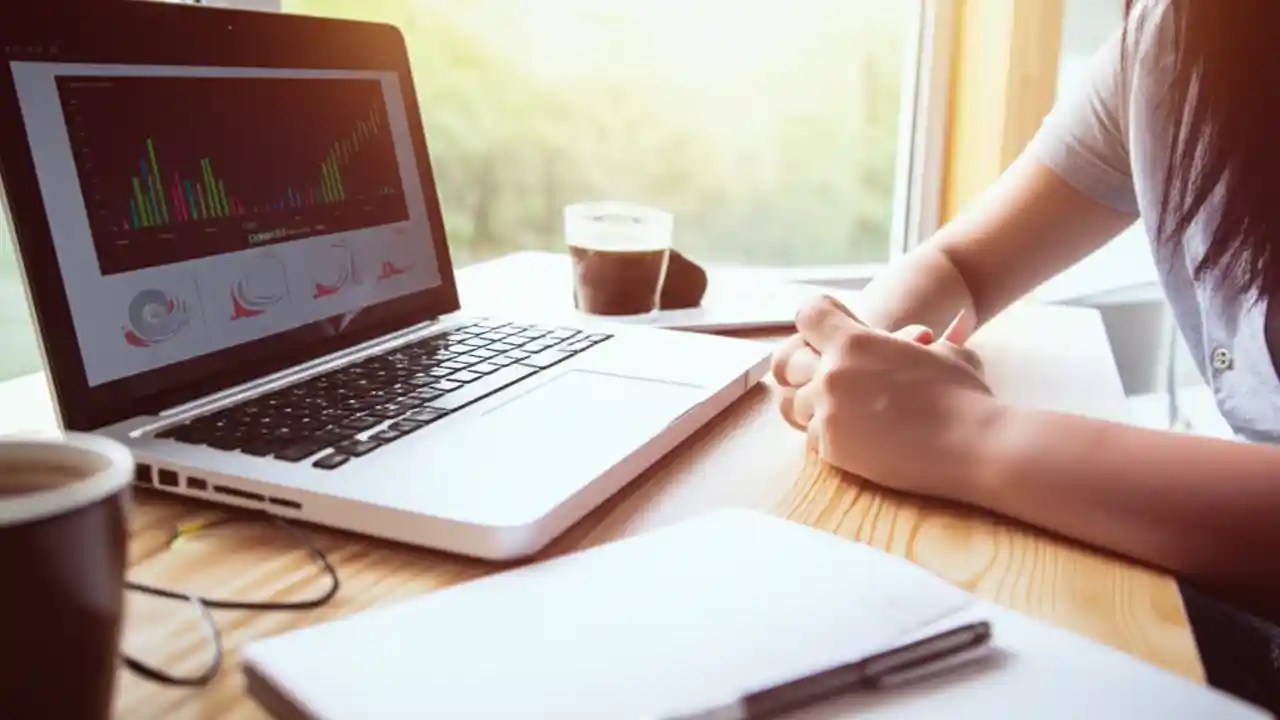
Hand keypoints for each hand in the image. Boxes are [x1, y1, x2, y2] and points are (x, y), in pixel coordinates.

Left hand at [778, 296, 1002, 500]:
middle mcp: (831, 375)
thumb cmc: (965, 395)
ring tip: (842, 410)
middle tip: (821, 374)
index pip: (808, 315)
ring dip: (815, 406)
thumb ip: (920, 342)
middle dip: (803, 366)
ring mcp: (828, 413)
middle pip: (787, 363)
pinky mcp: (833, 448)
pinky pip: (812, 438)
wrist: (973, 445)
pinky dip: (829, 437)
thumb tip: (942, 328)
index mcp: (853, 341)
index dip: (818, 319)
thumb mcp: (944, 352)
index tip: (828, 330)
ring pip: (796, 404)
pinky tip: (854, 437)